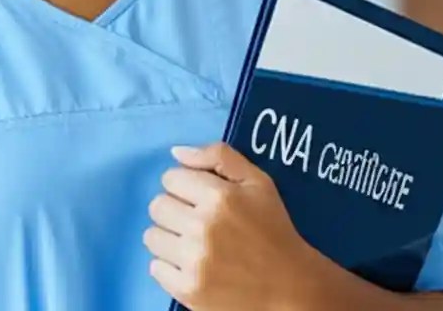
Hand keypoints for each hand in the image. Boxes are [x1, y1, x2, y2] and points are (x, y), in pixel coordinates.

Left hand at [144, 142, 321, 310]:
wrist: (291, 288)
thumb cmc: (273, 230)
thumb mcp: (259, 183)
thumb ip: (219, 156)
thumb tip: (176, 152)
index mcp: (220, 197)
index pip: (170, 178)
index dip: (184, 186)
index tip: (200, 198)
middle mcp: (202, 227)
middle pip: (157, 206)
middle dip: (174, 210)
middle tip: (196, 222)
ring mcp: (193, 261)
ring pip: (151, 236)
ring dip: (169, 238)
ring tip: (194, 245)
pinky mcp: (188, 290)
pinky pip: (155, 267)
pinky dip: (170, 266)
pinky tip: (193, 266)